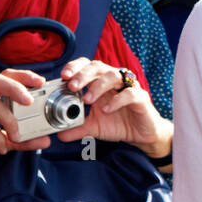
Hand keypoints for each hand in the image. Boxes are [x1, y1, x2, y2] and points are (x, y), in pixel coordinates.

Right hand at [0, 69, 50, 194]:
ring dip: (10, 121)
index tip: (40, 81)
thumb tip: (45, 141)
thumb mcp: (1, 139)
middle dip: (15, 87)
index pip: (3, 76)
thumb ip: (22, 139)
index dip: (22, 76)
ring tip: (18, 137)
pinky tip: (2, 147)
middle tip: (29, 100)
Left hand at [54, 58, 172, 157]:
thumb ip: (76, 128)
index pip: (87, 66)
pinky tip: (107, 109)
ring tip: (88, 100)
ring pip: (113, 75)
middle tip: (72, 86)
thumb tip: (59, 135)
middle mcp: (114, 81)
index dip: (75, 67)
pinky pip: (129, 93)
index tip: (63, 76)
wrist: (141, 135)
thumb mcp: (93, 127)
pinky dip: (117, 100)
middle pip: (98, 66)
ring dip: (98, 86)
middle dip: (83, 74)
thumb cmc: (118, 124)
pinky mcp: (141, 98)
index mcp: (100, 82)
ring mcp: (128, 87)